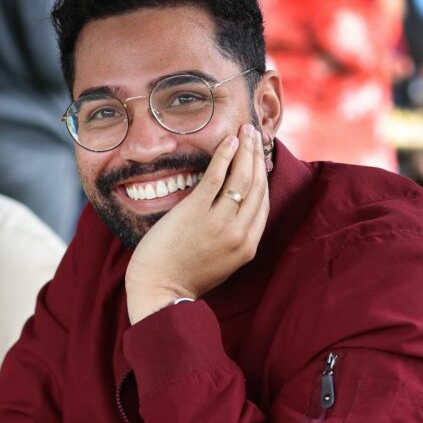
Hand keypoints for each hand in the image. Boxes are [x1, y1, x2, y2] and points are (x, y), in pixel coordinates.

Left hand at [125, 123, 269, 322]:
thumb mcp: (220, 263)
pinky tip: (228, 142)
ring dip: (245, 150)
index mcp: (247, 247)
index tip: (260, 158)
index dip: (263, 177)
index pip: (262, 204)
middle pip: (256, 187)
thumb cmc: (183, 277)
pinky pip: (217, 177)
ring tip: (245, 131)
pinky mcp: (197, 213)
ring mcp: (219, 223)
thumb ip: (232, 240)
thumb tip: (234, 214)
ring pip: (242, 178)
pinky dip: (225, 156)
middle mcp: (239, 234)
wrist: (159, 291)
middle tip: (255, 134)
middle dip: (257, 156)